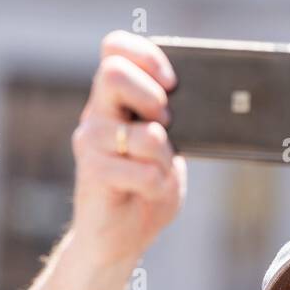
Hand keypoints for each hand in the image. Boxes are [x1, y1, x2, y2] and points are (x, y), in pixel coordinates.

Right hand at [70, 31, 185, 267]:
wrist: (118, 240)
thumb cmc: (145, 192)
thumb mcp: (168, 150)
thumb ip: (173, 125)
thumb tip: (198, 105)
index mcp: (115, 101)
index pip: (115, 48)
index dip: (146, 55)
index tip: (171, 82)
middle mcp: (98, 115)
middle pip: (113, 73)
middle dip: (152, 96)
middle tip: (166, 123)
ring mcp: (91, 143)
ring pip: (142, 132)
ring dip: (164, 155)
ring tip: (160, 171)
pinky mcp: (93, 174)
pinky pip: (143, 171)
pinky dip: (158, 184)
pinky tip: (151, 192)